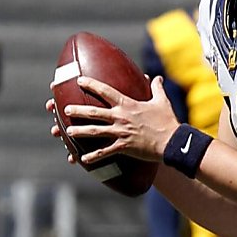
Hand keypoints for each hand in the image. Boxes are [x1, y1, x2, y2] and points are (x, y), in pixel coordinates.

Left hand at [65, 75, 180, 167]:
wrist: (172, 141)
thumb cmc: (167, 121)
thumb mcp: (162, 101)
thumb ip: (156, 88)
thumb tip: (157, 78)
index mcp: (128, 105)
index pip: (106, 91)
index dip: (92, 85)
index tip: (79, 81)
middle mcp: (121, 117)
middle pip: (94, 112)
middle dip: (78, 110)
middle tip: (65, 110)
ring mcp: (121, 132)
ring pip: (96, 131)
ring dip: (80, 131)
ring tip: (67, 132)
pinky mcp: (124, 147)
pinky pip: (105, 152)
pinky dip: (93, 156)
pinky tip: (82, 159)